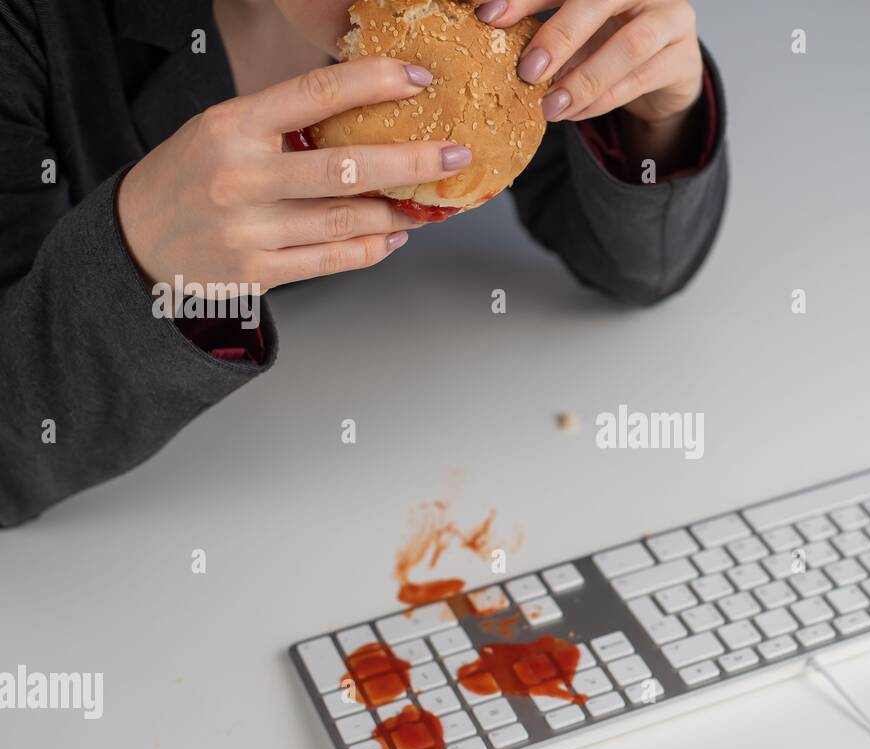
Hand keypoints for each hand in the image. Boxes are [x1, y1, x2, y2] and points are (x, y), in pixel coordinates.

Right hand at [117, 58, 472, 292]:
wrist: (136, 237)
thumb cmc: (195, 172)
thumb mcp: (226, 128)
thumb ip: (287, 121)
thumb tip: (371, 109)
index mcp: (233, 125)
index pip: (315, 95)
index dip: (375, 83)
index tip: (420, 79)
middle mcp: (241, 176)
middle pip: (346, 168)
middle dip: (412, 161)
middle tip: (456, 154)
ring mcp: (250, 229)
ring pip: (347, 220)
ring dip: (400, 212)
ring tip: (430, 202)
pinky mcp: (257, 272)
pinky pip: (332, 259)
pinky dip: (371, 248)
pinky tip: (394, 236)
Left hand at [473, 0, 703, 124]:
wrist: (665, 72)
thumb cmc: (609, 42)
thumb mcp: (574, 30)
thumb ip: (542, 27)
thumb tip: (492, 32)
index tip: (489, 16)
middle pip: (601, 0)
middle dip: (560, 35)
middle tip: (528, 70)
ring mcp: (672, 17)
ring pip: (631, 45)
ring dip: (586, 79)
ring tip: (551, 106)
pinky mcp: (684, 57)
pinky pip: (643, 79)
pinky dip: (604, 99)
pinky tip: (575, 113)